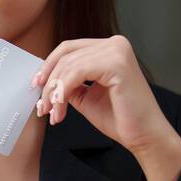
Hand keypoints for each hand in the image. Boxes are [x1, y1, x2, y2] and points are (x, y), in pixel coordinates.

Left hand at [31, 34, 173, 157]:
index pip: (69, 48)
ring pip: (69, 66)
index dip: (48, 65)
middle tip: (41, 106)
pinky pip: (76, 73)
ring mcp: (118, 51)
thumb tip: (43, 79)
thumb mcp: (85, 96)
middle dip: (48, 82)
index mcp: (109, 48)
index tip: (36, 86)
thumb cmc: (120, 118)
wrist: (144, 137)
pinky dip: (63, 92)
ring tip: (52, 113)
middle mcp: (115, 44)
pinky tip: (60, 109)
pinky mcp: (117, 64)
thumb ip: (68, 83)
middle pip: (66, 55)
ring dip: (54, 92)